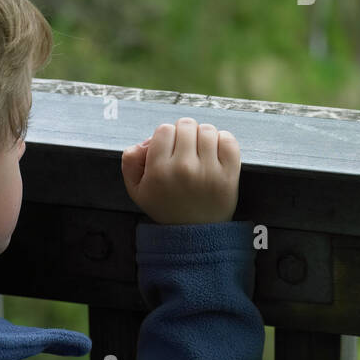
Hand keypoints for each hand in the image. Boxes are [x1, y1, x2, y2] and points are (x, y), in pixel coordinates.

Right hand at [121, 117, 239, 224]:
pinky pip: (228, 139)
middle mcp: (184, 169)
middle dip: (184, 134)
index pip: (164, 129)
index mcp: (159, 171)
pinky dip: (223, 140)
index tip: (169, 148)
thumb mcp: (137, 190)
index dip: (166, 136)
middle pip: (186, 125)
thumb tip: (143, 142)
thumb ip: (130, 161)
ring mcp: (209, 171)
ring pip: (207, 130)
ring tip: (200, 151)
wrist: (195, 234)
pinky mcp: (229, 174)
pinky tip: (215, 152)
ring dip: (202, 136)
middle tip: (185, 150)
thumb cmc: (166, 206)